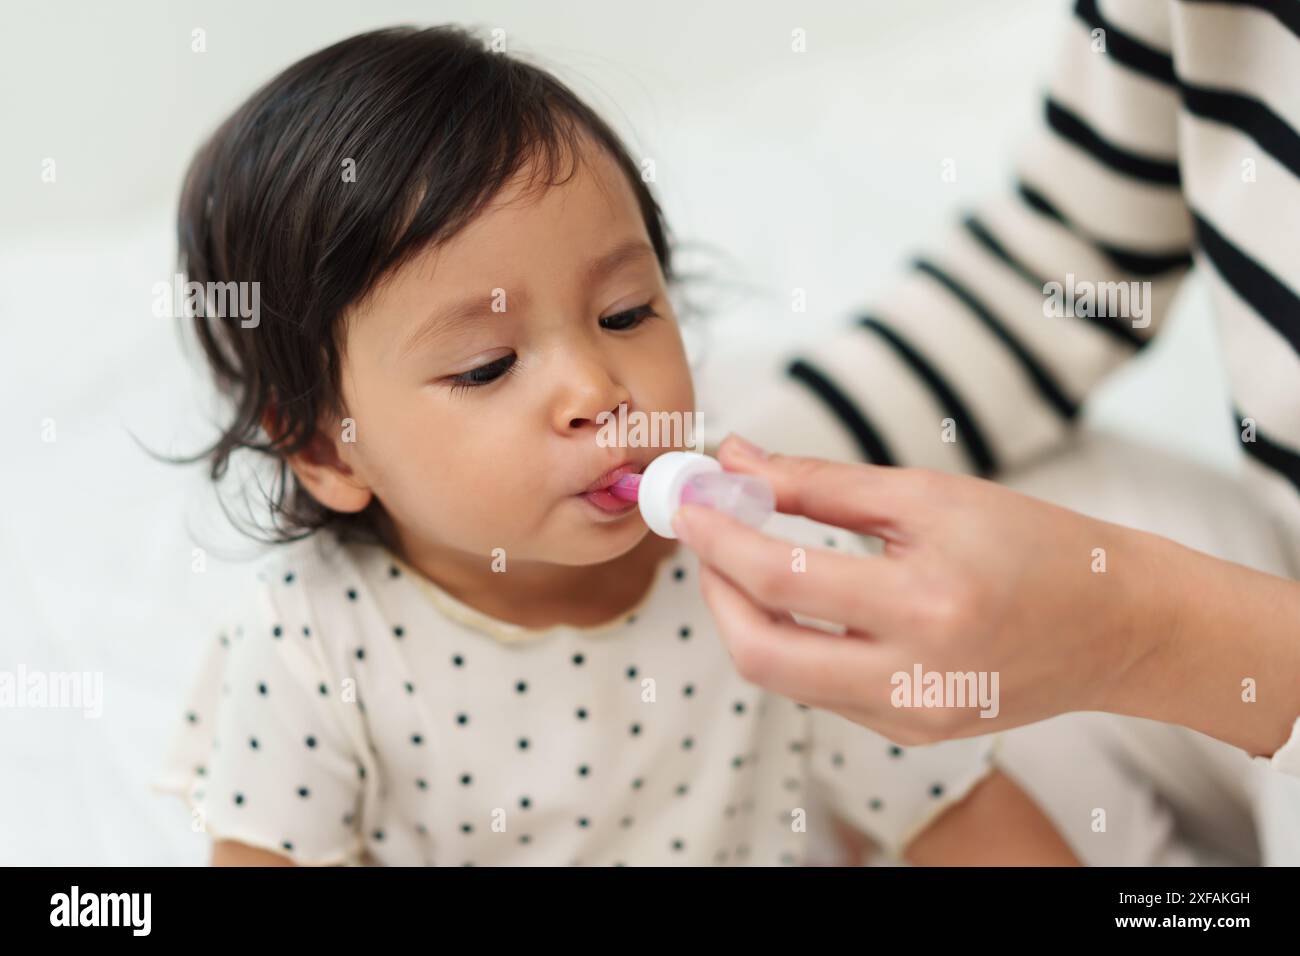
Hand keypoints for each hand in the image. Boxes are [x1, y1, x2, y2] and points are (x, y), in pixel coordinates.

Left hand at [672, 435, 1179, 743]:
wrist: (1115, 625)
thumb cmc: (1031, 544)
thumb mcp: (926, 495)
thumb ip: (820, 482)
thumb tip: (736, 460)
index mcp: (925, 605)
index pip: (780, 579)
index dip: (718, 537)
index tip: (688, 501)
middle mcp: (914, 679)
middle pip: (760, 655)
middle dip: (714, 593)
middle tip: (707, 539)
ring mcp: (910, 719)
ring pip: (784, 679)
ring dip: (748, 617)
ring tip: (749, 559)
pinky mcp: (910, 734)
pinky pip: (821, 693)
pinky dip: (793, 642)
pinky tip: (802, 602)